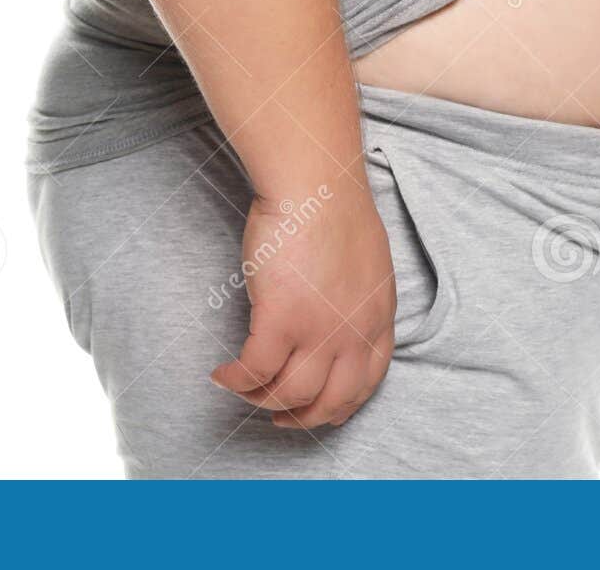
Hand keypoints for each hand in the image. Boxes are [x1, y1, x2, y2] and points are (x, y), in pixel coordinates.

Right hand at [211, 178, 396, 429]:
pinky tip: (221, 373)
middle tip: (277, 417)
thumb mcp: (369, 262)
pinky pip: (254, 372)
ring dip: (261, 400)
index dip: (341, 404)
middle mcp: (354, 332)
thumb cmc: (335, 205)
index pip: (368, 381)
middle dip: (301, 417)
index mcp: (379, 316)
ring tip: (242, 388)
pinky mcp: (280, 320)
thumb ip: (359, 296)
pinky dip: (235, 380)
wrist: (316, 182)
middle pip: (330, 400)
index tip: (320, 410)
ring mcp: (319, 330)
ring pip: (290, 394)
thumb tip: (338, 314)